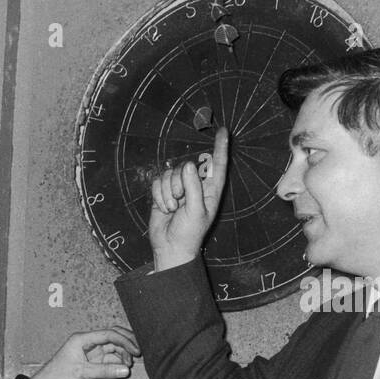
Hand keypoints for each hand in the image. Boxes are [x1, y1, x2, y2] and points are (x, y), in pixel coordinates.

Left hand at [23, 327, 139, 378]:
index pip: (108, 334)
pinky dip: (117, 363)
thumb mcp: (81, 373)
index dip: (125, 340)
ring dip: (123, 355)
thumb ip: (105, 371)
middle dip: (126, 343)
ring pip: (112, 348)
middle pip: (112, 337)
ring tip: (129, 365)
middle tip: (138, 353)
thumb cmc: (56, 378)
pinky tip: (123, 369)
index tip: (136, 351)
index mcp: (82, 339)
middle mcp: (87, 343)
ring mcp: (89, 353)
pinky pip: (108, 359)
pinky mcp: (90, 364)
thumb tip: (126, 370)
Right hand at [148, 126, 228, 271]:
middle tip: (180, 200)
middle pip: (185, 167)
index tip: (222, 131)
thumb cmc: (189, 233)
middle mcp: (195, 186)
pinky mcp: (162, 193)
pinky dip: (158, 196)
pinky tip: (164, 208)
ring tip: (172, 208)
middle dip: (179, 182)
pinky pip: (157, 182)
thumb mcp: (196, 210)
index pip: (217, 164)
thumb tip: (186, 166)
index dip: (220, 148)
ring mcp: (178, 189)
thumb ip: (193, 187)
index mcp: (210, 190)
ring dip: (167, 192)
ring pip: (169, 174)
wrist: (170, 247)